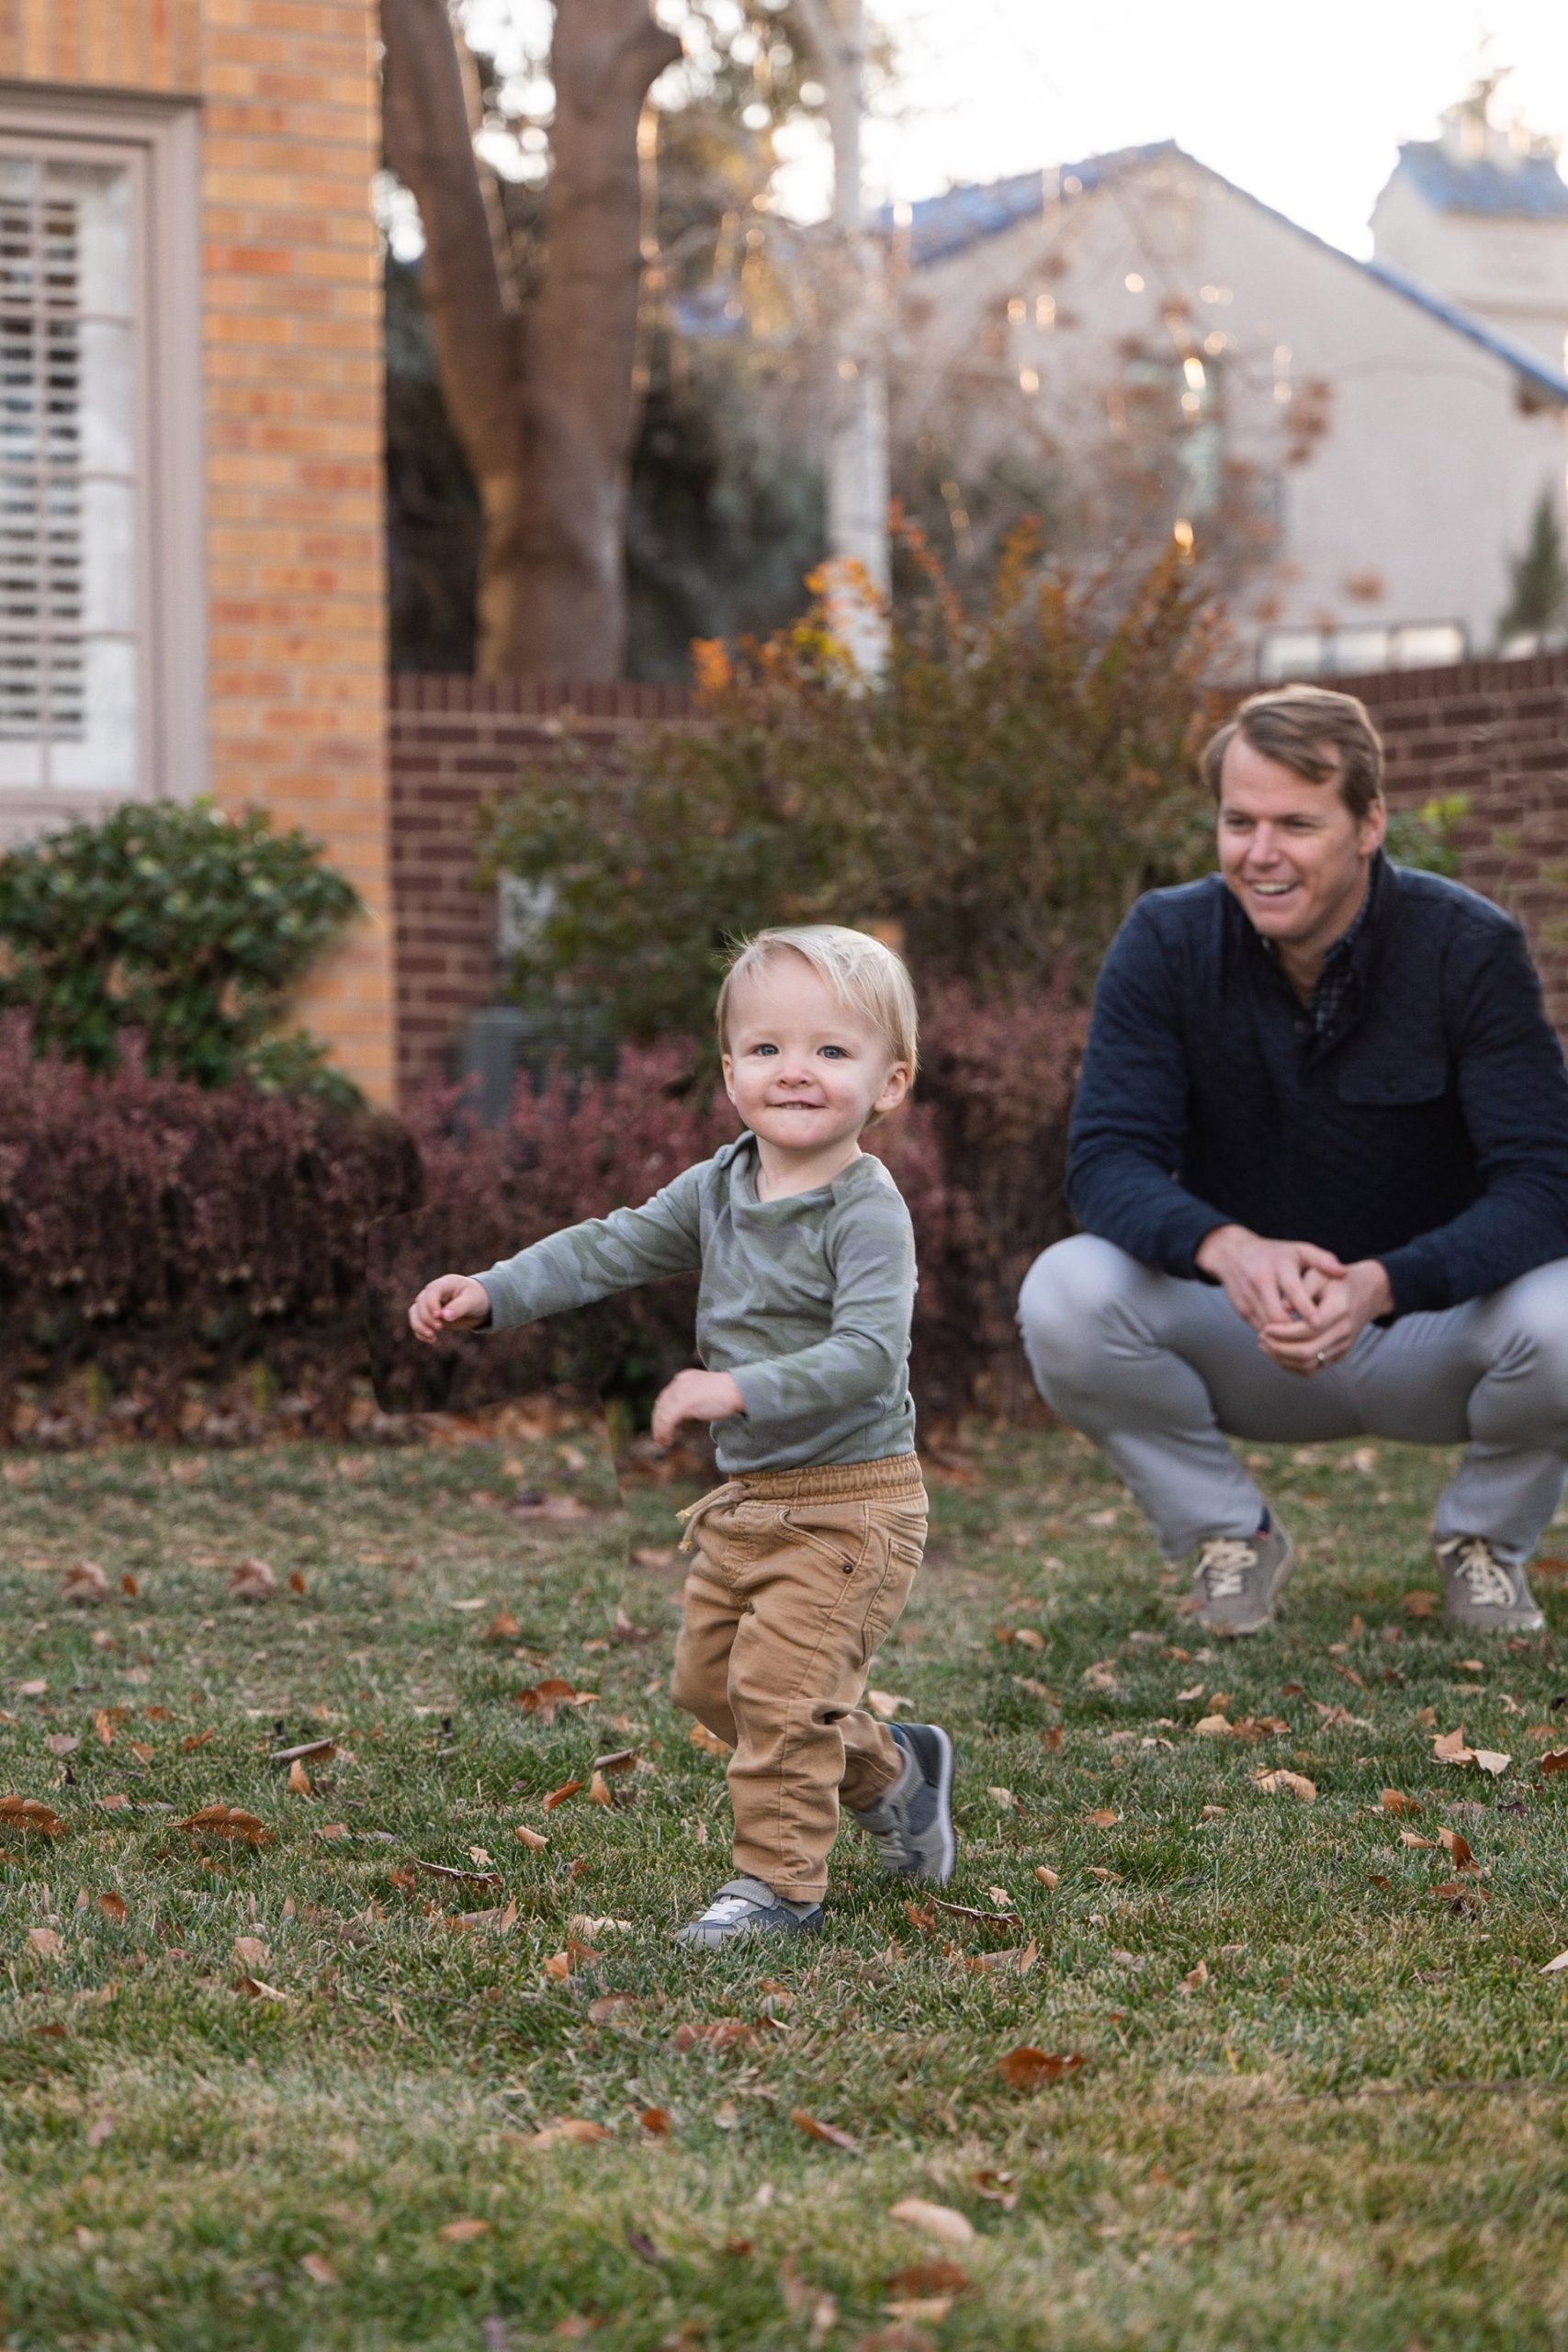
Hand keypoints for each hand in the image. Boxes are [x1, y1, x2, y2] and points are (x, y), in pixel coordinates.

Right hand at [408, 1273, 491, 1342]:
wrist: (479, 1305)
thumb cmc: (477, 1297)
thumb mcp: (472, 1301)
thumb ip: (459, 1307)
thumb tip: (444, 1317)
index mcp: (444, 1284)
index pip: (431, 1291)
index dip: (431, 1304)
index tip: (438, 1316)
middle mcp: (433, 1292)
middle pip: (420, 1303)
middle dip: (426, 1317)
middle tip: (439, 1328)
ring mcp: (429, 1304)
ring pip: (414, 1313)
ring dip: (419, 1326)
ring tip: (432, 1336)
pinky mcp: (429, 1317)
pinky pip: (417, 1324)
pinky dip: (420, 1333)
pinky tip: (431, 1340)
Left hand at [651, 1368, 744, 1449]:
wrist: (738, 1389)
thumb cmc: (728, 1393)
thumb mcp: (706, 1393)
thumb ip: (694, 1400)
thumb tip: (685, 1417)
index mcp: (685, 1378)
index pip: (667, 1396)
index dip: (662, 1412)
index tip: (663, 1425)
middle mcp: (679, 1383)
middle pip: (661, 1405)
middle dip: (658, 1422)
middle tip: (659, 1437)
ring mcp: (681, 1393)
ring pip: (662, 1414)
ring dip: (659, 1430)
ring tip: (663, 1442)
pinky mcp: (684, 1403)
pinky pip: (668, 1420)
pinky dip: (664, 1431)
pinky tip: (667, 1439)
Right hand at [1194, 1224, 1345, 1335]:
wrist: (1232, 1253)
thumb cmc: (1274, 1254)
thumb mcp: (1299, 1250)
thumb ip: (1322, 1260)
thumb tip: (1343, 1273)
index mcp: (1279, 1266)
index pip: (1292, 1290)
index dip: (1305, 1308)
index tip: (1318, 1323)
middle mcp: (1260, 1281)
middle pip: (1277, 1316)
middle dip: (1294, 1331)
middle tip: (1313, 1338)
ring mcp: (1248, 1297)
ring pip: (1267, 1326)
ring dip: (1284, 1337)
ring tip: (1302, 1341)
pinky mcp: (1241, 1309)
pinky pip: (1259, 1328)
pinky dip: (1274, 1335)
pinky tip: (1287, 1336)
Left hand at [1258, 1259, 1392, 1374]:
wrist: (1366, 1292)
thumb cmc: (1336, 1280)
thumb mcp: (1319, 1273)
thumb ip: (1301, 1288)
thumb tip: (1282, 1307)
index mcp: (1339, 1309)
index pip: (1308, 1329)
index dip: (1284, 1332)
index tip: (1266, 1327)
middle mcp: (1344, 1331)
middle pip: (1307, 1352)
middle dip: (1279, 1348)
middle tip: (1261, 1338)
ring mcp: (1343, 1346)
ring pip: (1309, 1365)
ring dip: (1282, 1359)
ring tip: (1265, 1346)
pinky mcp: (1339, 1355)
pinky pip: (1313, 1369)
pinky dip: (1292, 1366)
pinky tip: (1277, 1353)